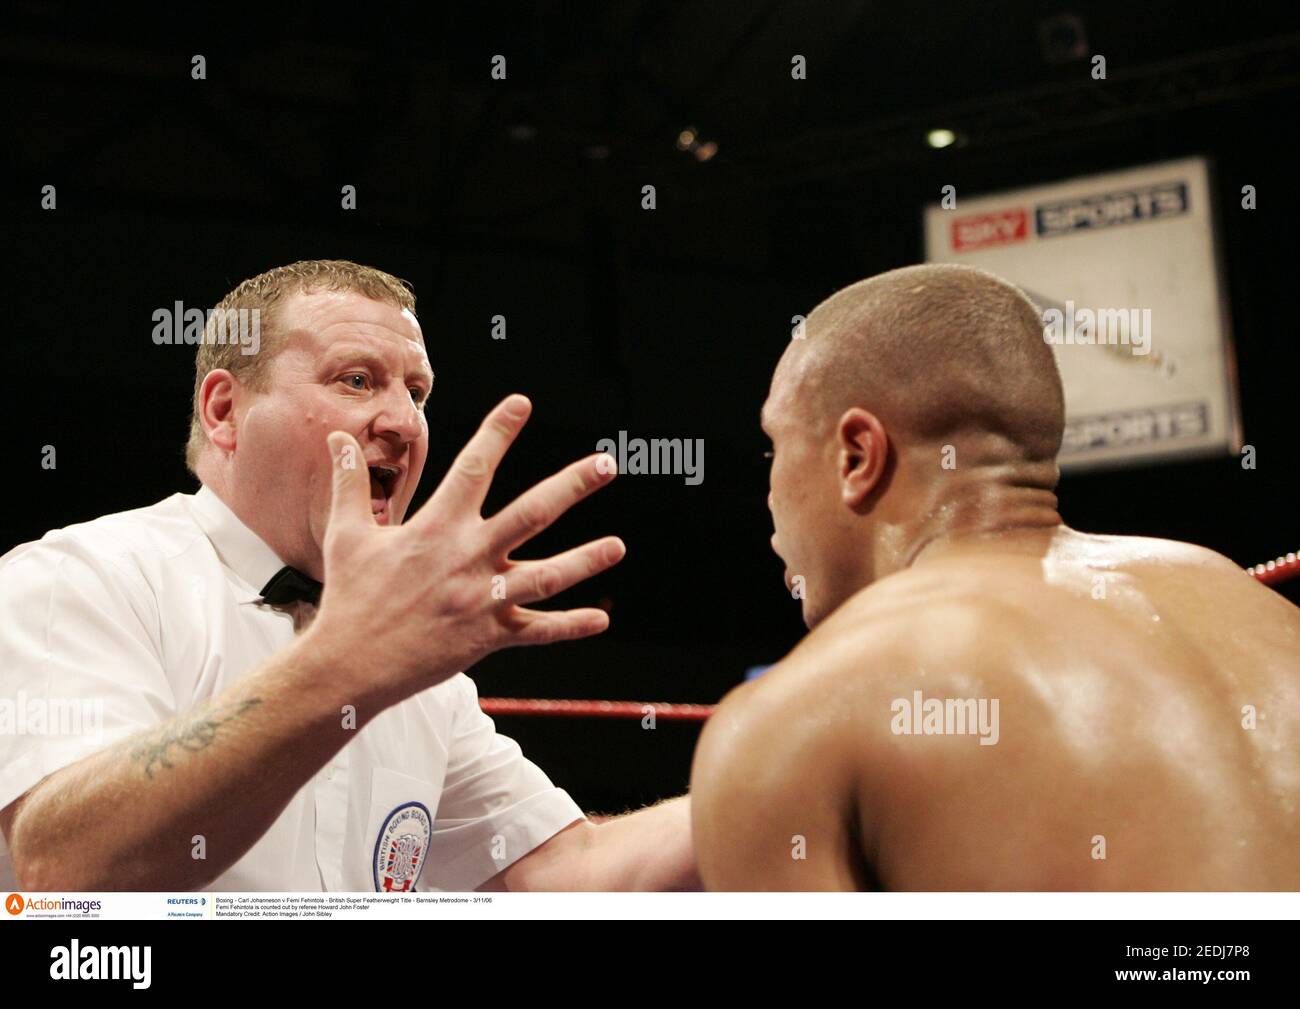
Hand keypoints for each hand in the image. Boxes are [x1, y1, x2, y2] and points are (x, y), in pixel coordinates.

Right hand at [312, 394, 623, 705]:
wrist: (350, 665)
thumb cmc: (350, 597)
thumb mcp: (345, 534)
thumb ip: (348, 483)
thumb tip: (336, 439)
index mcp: (435, 528)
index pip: (473, 468)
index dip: (497, 432)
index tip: (522, 402)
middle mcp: (466, 559)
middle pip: (530, 514)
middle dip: (571, 486)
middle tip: (606, 463)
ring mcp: (481, 600)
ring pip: (544, 576)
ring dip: (584, 561)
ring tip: (617, 547)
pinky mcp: (487, 637)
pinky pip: (537, 632)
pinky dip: (569, 626)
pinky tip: (601, 618)